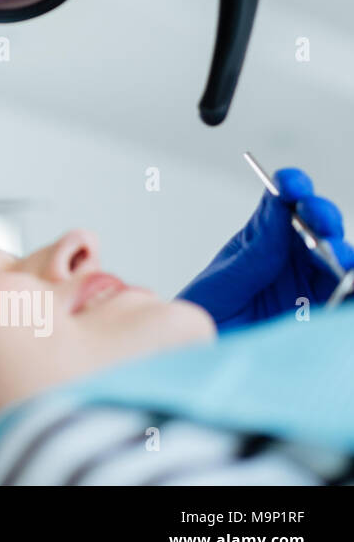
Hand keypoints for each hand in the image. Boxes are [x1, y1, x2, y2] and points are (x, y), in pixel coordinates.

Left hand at [178, 167, 353, 329]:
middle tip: (318, 218)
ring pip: (337, 258)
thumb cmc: (206, 316)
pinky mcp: (322, 311)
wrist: (202, 358)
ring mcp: (309, 283)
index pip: (280, 204)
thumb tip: (280, 208)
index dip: (290, 187)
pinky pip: (344, 294)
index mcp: (260, 240)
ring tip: (337, 256)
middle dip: (322, 216)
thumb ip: (256, 251)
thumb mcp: (225, 281)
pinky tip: (347, 281)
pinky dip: (349, 286)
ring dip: (341, 252)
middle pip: (317, 225)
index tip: (291, 184)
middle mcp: (289, 257)